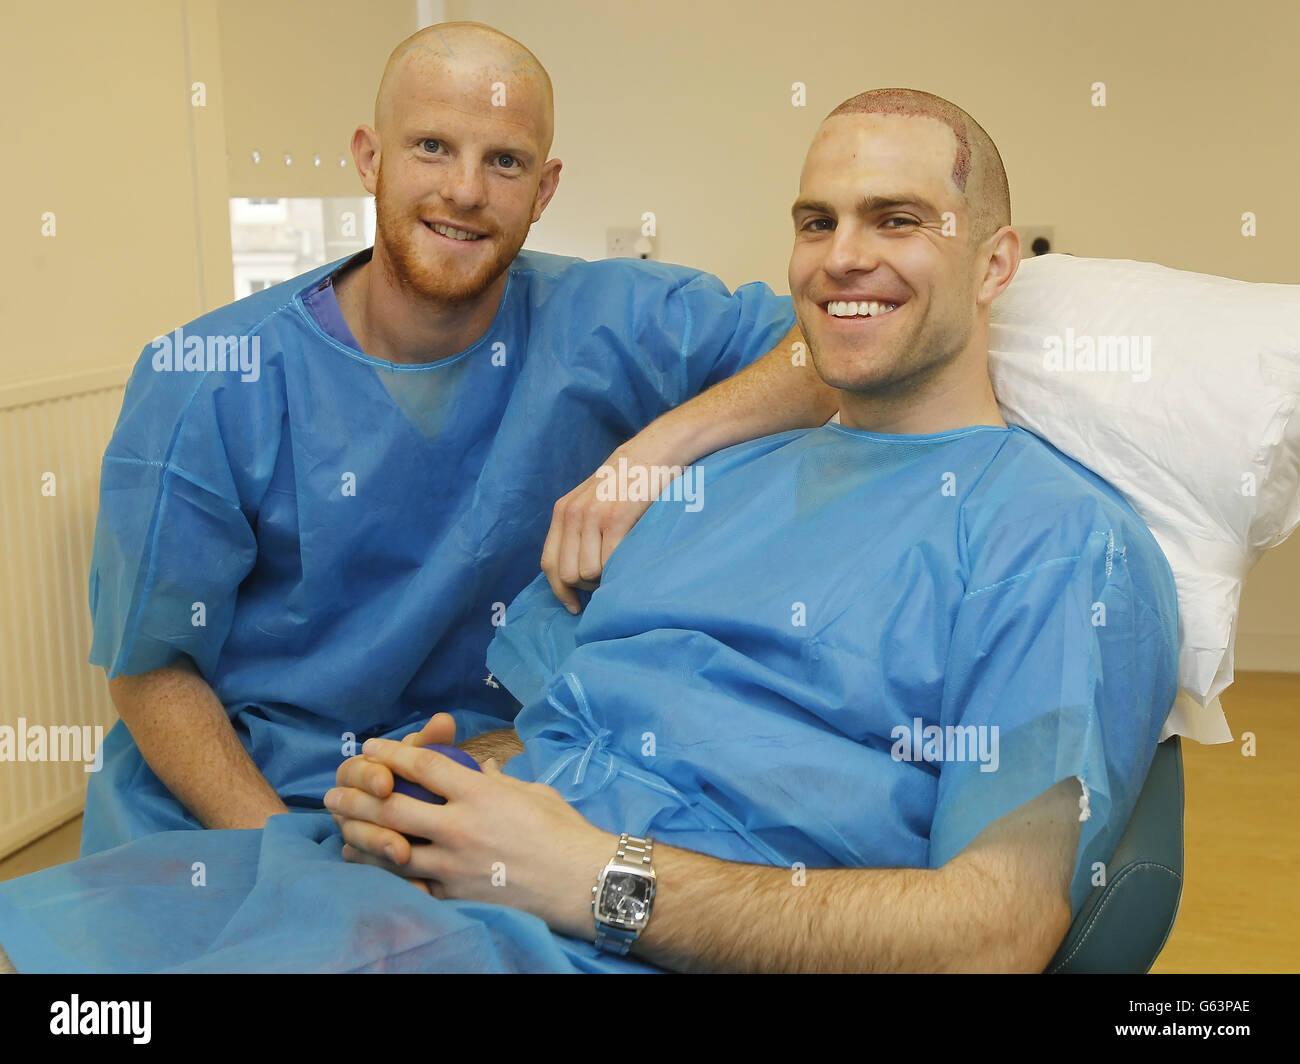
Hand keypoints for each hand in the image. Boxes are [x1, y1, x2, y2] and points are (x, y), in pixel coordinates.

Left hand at [325, 738, 613, 934]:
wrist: (583, 882)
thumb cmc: (564, 831)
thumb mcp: (533, 791)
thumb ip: (501, 781)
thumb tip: (486, 771)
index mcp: (480, 792)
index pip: (424, 765)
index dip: (392, 753)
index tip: (371, 747)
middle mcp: (460, 826)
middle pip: (393, 805)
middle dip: (359, 794)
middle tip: (336, 790)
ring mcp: (454, 865)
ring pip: (391, 848)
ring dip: (360, 834)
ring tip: (339, 827)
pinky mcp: (456, 895)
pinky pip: (409, 883)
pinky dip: (384, 872)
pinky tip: (367, 865)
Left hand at [540, 443, 671, 613]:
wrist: (653, 453)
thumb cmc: (629, 484)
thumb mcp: (593, 502)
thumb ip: (579, 529)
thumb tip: (574, 572)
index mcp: (563, 512)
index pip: (548, 564)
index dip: (559, 591)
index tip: (574, 606)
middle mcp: (572, 514)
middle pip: (566, 574)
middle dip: (586, 585)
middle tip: (606, 579)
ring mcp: (593, 516)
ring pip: (586, 573)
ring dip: (604, 578)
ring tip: (619, 563)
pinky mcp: (616, 518)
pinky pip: (608, 562)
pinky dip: (617, 570)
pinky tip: (628, 559)